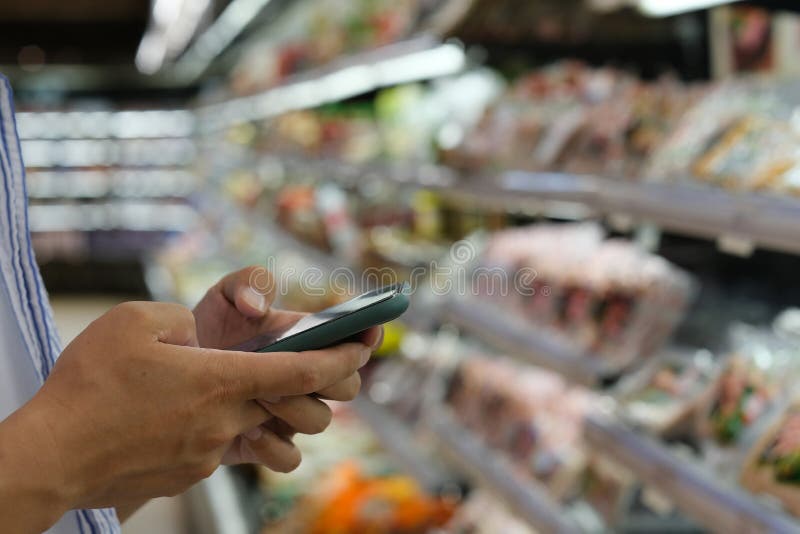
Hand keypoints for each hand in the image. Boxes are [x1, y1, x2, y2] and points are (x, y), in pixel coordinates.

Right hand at [0, 301, 371, 530]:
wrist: (51, 456)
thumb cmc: (89, 384)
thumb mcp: (134, 322)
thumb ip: (183, 317)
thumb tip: (201, 332)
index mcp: (222, 379)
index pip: (304, 371)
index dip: (344, 358)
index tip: (368, 345)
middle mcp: (227, 420)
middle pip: (302, 409)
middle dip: (318, 390)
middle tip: (306, 366)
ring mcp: (212, 452)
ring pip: (268, 431)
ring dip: (271, 411)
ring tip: (241, 386)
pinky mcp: (194, 473)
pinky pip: (230, 448)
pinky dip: (229, 428)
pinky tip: (193, 413)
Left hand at [192, 266, 382, 467]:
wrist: (174, 372)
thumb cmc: (210, 327)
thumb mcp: (226, 294)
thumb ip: (249, 282)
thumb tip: (257, 305)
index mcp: (312, 341)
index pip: (358, 341)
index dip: (370, 335)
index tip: (367, 330)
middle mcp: (310, 379)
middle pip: (349, 386)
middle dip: (328, 378)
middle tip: (291, 368)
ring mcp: (292, 415)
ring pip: (319, 421)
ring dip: (294, 410)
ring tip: (259, 396)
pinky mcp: (266, 446)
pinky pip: (289, 459)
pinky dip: (274, 447)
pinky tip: (248, 430)